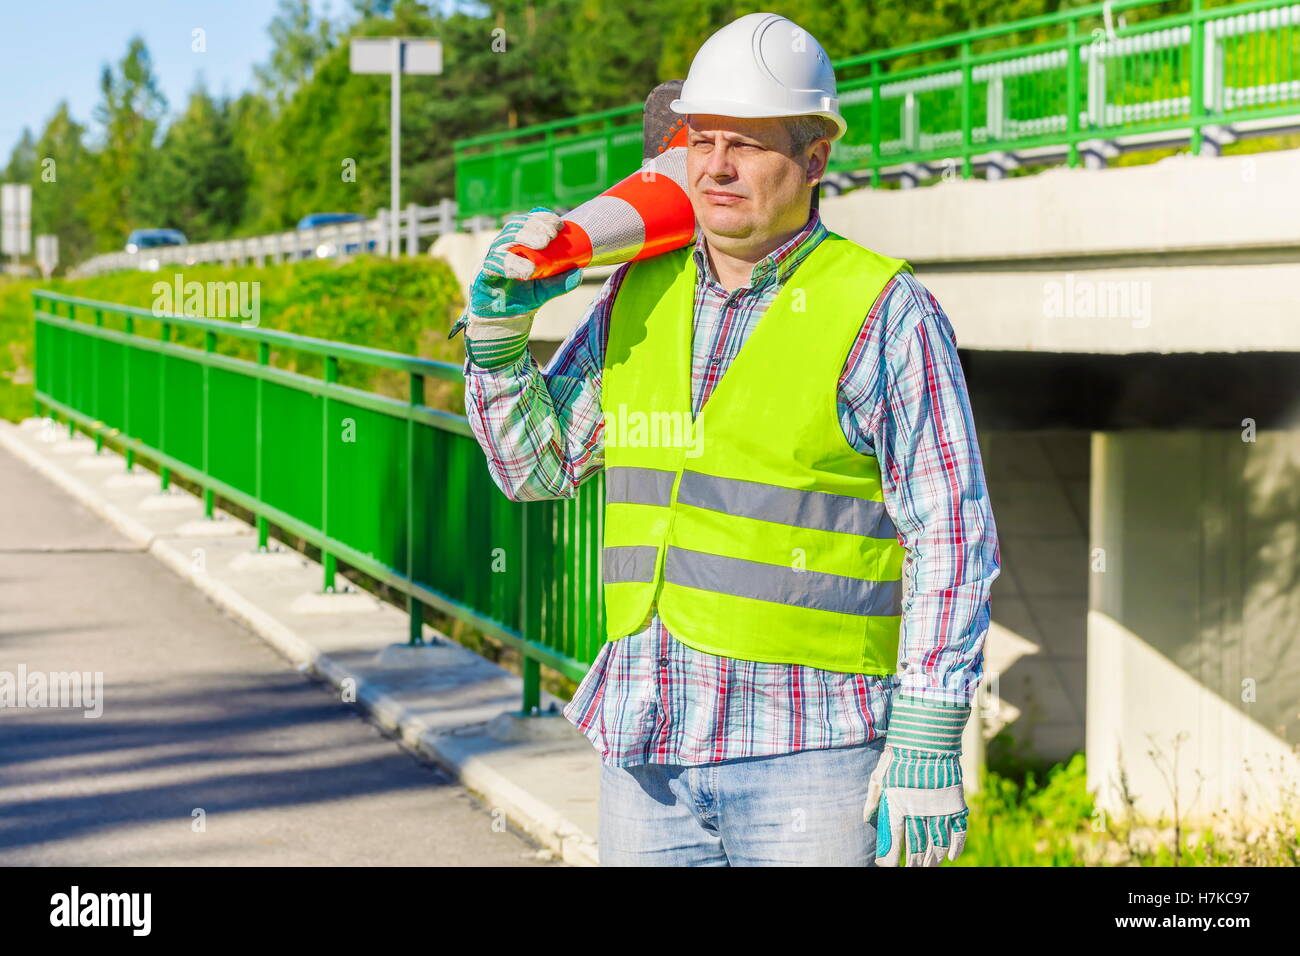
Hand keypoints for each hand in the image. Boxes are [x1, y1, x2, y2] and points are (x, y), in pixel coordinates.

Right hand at [448, 206, 581, 338]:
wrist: (502, 321)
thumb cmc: (522, 297)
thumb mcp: (545, 289)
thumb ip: (560, 282)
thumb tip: (579, 272)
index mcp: (516, 245)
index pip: (526, 223)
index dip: (541, 219)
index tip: (559, 224)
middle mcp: (502, 249)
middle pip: (514, 228)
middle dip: (533, 227)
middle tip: (551, 235)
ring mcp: (490, 260)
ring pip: (503, 243)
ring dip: (523, 240)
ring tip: (542, 245)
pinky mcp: (482, 275)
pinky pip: (492, 265)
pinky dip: (510, 265)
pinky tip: (527, 270)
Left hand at [862, 695, 971, 865]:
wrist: (927, 736)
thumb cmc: (899, 755)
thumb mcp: (879, 774)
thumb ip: (873, 798)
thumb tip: (866, 820)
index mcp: (898, 803)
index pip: (893, 839)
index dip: (889, 857)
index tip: (886, 866)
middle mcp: (919, 809)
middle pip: (917, 846)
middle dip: (913, 863)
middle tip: (910, 870)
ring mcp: (939, 807)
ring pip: (937, 843)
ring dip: (932, 859)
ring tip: (927, 867)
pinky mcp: (955, 803)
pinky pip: (958, 831)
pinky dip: (955, 847)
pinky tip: (950, 857)